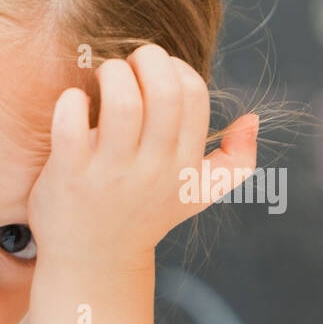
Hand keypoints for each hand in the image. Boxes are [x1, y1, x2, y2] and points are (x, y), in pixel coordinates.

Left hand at [27, 44, 258, 272]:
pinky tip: (72, 102)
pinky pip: (71, 128)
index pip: (193, 95)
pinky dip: (71, 103)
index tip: (152, 74)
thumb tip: (251, 120)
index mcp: (183, 164)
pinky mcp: (71, 177)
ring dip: (112, 74)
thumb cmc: (141, 217)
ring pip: (124, 104)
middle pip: (165, 92)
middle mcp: (153, 168)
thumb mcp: (195, 195)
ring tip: (102, 77)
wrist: (93, 263)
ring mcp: (111, 174)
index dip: (174, 69)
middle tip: (128, 65)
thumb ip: (235, 162)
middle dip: (146, 60)